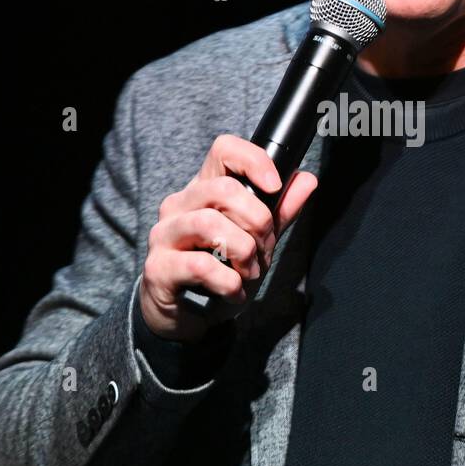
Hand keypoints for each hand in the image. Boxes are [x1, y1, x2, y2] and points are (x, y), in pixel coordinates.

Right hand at [140, 135, 317, 341]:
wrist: (186, 315)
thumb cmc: (219, 271)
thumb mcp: (256, 240)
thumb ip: (279, 211)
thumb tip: (306, 179)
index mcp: (203, 190)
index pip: (223, 150)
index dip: (253, 160)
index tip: (275, 187)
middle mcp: (178, 206)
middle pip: (224, 190)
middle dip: (258, 222)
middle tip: (264, 250)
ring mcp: (164, 235)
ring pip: (210, 224)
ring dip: (244, 252)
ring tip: (249, 271)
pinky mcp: (158, 268)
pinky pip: (199, 265)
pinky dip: (228, 282)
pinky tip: (233, 291)